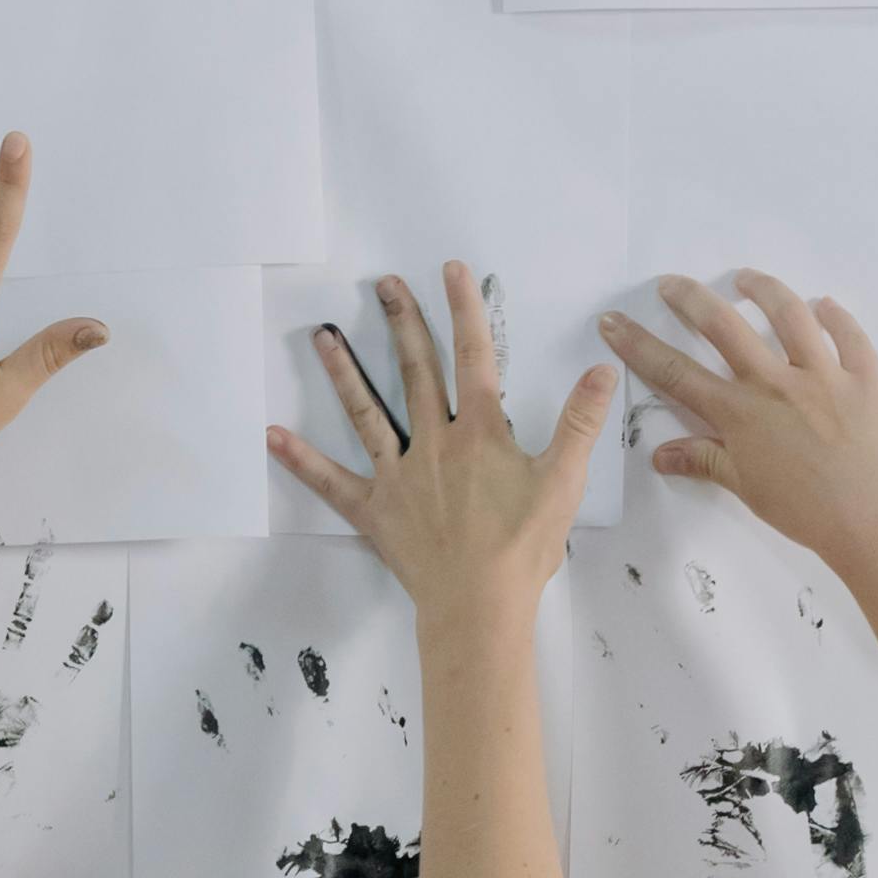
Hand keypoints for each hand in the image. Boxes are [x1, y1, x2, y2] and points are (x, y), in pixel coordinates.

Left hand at [272, 265, 608, 603]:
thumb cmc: (522, 549)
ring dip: (344, 372)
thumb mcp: (564, 481)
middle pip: (417, 371)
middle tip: (385, 284)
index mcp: (480, 432)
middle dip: (403, 323)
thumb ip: (582, 421)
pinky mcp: (375, 510)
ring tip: (323, 335)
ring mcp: (399, 476)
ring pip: (367, 412)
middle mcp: (434, 443)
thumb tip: (604, 368)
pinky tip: (273, 436)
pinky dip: (302, 460)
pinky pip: (331, 482)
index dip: (464, 309)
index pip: (475, 356)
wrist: (479, 606)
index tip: (452, 271)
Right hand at [598, 274, 877, 578]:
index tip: (614, 322)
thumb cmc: (804, 511)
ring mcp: (823, 374)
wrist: (871, 518)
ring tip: (746, 278)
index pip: (676, 373)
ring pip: (789, 315)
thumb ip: (705, 461)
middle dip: (690, 299)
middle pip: (724, 327)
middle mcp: (776, 383)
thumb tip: (662, 455)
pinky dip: (836, 315)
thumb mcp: (746, 488)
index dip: (639, 346)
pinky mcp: (863, 376)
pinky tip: (825, 304)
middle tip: (671, 283)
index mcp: (740, 413)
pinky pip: (849, 335)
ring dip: (763, 290)